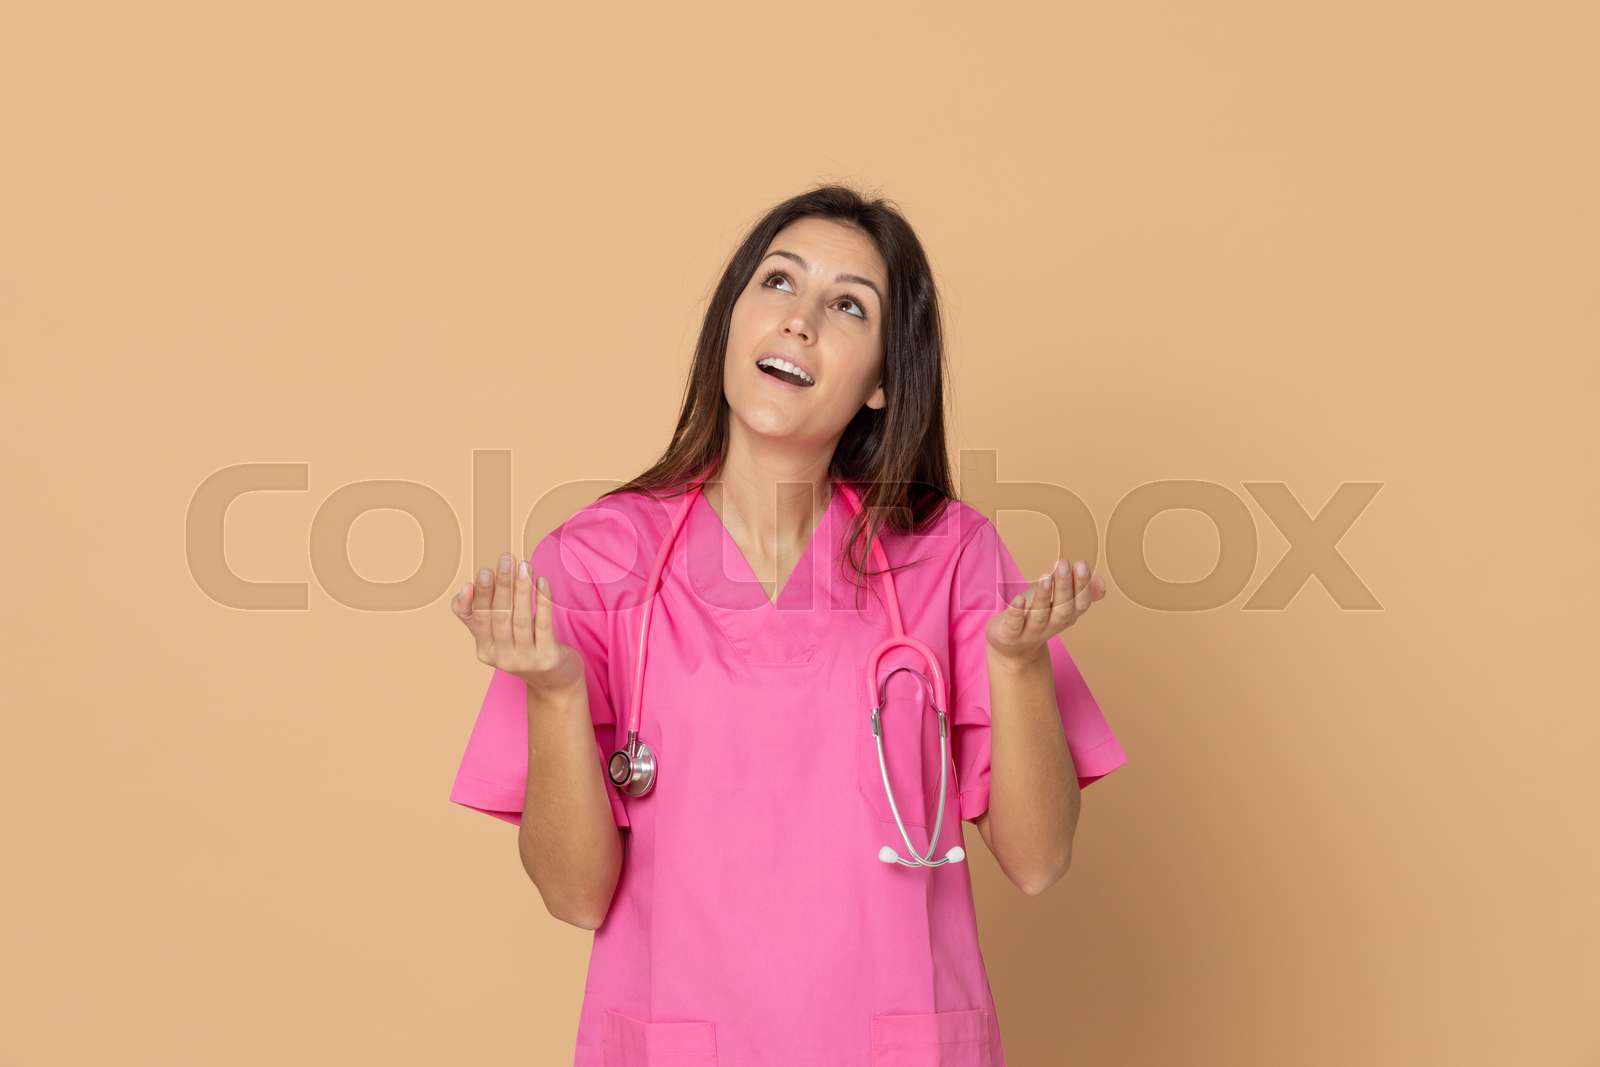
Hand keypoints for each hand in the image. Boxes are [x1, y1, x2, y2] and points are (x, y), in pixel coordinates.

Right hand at [450, 552, 587, 694]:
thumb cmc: (525, 648)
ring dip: (522, 589)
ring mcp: (525, 660)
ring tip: (524, 565)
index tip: (481, 573)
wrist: (554, 682)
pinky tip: (543, 582)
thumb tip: (467, 586)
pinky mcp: (546, 658)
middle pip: (499, 616)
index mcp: (485, 651)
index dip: (476, 598)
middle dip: (502, 585)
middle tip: (505, 558)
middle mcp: (502, 658)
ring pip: (521, 619)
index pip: (476, 620)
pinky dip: (542, 601)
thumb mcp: (500, 637)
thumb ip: (483, 615)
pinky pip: (544, 625)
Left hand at [984, 558, 1106, 664]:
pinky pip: (1015, 625)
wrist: (1012, 649)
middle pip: (1062, 609)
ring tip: (1046, 576)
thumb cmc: (1036, 617)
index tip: (1081, 564)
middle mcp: (1052, 625)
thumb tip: (1102, 582)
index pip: (1080, 603)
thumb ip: (1079, 592)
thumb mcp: (1058, 602)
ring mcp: (1031, 632)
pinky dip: (1017, 612)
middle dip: (1065, 586)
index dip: (1082, 585)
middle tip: (1064, 564)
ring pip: (1040, 616)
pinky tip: (1018, 598)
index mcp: (1066, 616)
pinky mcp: (1011, 635)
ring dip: (1044, 597)